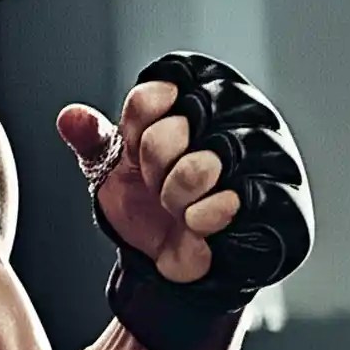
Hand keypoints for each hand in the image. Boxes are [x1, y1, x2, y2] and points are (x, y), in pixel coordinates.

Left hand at [59, 53, 313, 349]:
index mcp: (195, 95)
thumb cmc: (147, 198)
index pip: (153, 94)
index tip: (138, 150)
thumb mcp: (112, 164)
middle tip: (158, 181)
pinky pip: (228, 203)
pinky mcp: (279, 198)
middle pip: (173, 130)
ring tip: (178, 204)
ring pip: (201, 166)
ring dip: (174, 195)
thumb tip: (70, 117)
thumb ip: (92, 137)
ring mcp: (263, 155)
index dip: (134, 130)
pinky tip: (197, 222)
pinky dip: (200, 218)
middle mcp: (236, 116)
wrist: (174, 255)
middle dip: (152, 166)